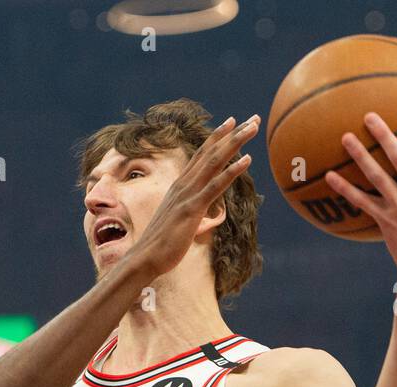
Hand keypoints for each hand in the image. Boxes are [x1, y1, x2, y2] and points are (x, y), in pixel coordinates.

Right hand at [124, 114, 260, 280]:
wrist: (144, 258)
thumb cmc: (160, 245)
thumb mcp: (178, 224)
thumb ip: (190, 214)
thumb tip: (199, 218)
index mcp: (179, 186)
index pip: (201, 156)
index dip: (217, 138)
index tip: (232, 123)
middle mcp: (183, 185)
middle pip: (211, 152)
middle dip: (233, 134)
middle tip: (252, 118)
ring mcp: (187, 195)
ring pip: (215, 162)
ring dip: (235, 143)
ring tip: (252, 128)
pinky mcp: (192, 208)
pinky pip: (215, 186)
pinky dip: (232, 170)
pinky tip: (248, 159)